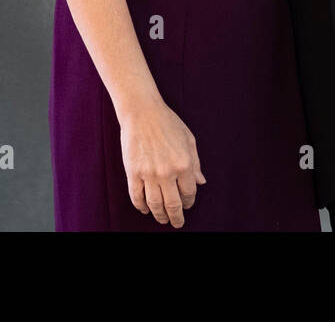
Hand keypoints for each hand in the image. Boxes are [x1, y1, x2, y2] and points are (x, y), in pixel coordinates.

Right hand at [118, 99, 206, 227]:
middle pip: (173, 204)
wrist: (143, 112)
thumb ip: (196, 163)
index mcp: (184, 164)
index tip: (188, 205)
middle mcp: (167, 172)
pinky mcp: (133, 173)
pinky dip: (141, 207)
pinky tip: (146, 210)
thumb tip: (201, 182)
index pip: (189, 192)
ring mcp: (149, 174)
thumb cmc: (168, 123)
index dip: (189, 202)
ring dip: (160, 215)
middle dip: (176, 217)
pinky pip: (137, 197)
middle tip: (177, 223)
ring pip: (155, 204)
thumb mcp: (189, 140)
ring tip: (163, 219)